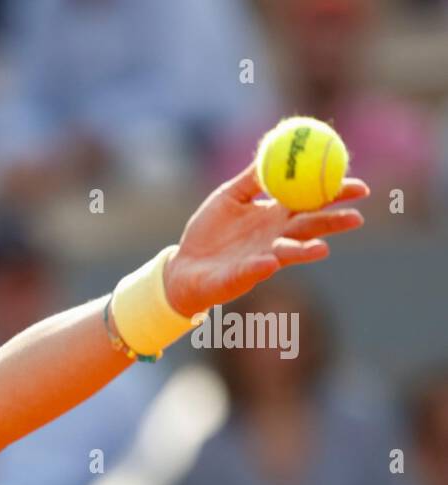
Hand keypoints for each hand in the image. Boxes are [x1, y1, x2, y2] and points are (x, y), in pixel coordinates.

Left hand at [162, 162, 368, 317]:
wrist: (184, 266)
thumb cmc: (209, 231)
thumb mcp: (229, 196)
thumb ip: (252, 177)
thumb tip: (274, 148)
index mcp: (275, 216)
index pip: (311, 202)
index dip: (335, 194)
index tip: (360, 186)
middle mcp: (275, 238)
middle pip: (309, 228)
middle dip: (333, 224)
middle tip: (357, 217)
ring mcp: (260, 258)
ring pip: (287, 253)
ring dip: (304, 251)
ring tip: (322, 248)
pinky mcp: (240, 276)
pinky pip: (251, 270)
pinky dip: (260, 266)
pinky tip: (269, 260)